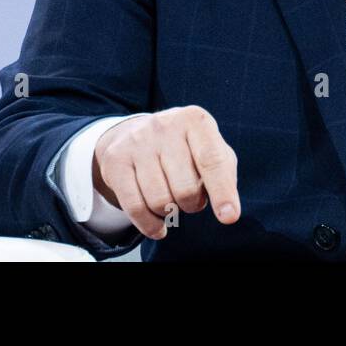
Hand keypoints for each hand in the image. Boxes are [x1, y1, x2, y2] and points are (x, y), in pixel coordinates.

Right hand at [92, 105, 240, 239]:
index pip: (212, 160)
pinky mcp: (116, 161)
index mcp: (194, 120)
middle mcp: (165, 126)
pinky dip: (149, 226)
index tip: (229, 217)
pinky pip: (135, 208)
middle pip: (185, 188)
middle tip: (190, 198)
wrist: (134, 133)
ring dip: (170, 213)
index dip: (222, 192)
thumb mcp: (209, 147)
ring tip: (172, 201)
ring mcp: (137, 142)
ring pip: (160, 202)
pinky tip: (157, 226)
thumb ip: (224, 173)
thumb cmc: (184, 147)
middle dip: (193, 204)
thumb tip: (228, 210)